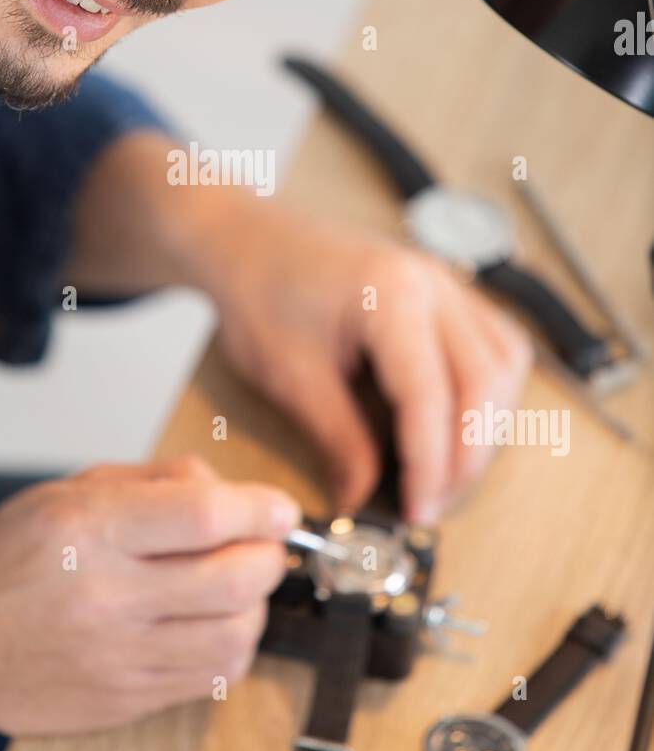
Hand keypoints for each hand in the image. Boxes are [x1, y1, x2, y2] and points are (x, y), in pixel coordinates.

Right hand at [0, 458, 298, 735]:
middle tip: (264, 542)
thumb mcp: (69, 490)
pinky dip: (232, 644)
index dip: (260, 507)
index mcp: (88, 530)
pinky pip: (211, 678)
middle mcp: (105, 597)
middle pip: (233, 579)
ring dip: (256, 604)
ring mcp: (118, 658)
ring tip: (237, 583)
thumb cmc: (4, 561)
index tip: (280, 506)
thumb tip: (228, 488)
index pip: (203, 516)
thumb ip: (154, 481)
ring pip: (234, 635)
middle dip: (268, 555)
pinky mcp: (126, 702)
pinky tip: (213, 622)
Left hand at [200, 204, 532, 522]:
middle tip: (431, 504)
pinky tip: (457, 429)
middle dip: (465, 457)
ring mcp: (444, 282)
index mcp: (391, 294)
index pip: (431, 395)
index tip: (414, 510)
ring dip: (486, 428)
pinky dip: (486, 396)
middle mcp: (432, 282)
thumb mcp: (290, 377)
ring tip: (446, 475)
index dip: (429, 464)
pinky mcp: (444, 293)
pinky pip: (495, 346)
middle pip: (485, 382)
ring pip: (504, 365)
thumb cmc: (258, 292)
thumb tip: (363, 500)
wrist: (245, 240)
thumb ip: (337, 441)